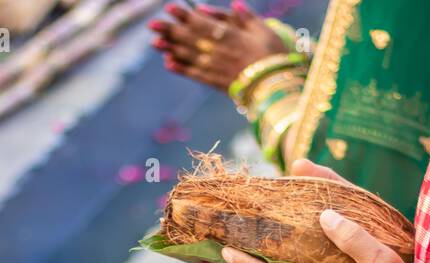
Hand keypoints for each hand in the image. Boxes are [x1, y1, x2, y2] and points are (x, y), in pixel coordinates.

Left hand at [148, 2, 288, 91]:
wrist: (277, 88)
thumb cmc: (275, 56)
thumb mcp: (265, 30)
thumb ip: (246, 17)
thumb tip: (234, 4)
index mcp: (231, 36)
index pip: (202, 23)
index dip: (185, 15)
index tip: (169, 8)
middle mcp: (219, 52)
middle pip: (190, 39)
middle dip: (170, 30)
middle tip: (152, 24)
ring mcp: (216, 69)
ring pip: (189, 57)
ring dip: (170, 49)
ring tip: (155, 42)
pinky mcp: (216, 83)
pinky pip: (195, 75)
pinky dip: (181, 69)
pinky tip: (169, 64)